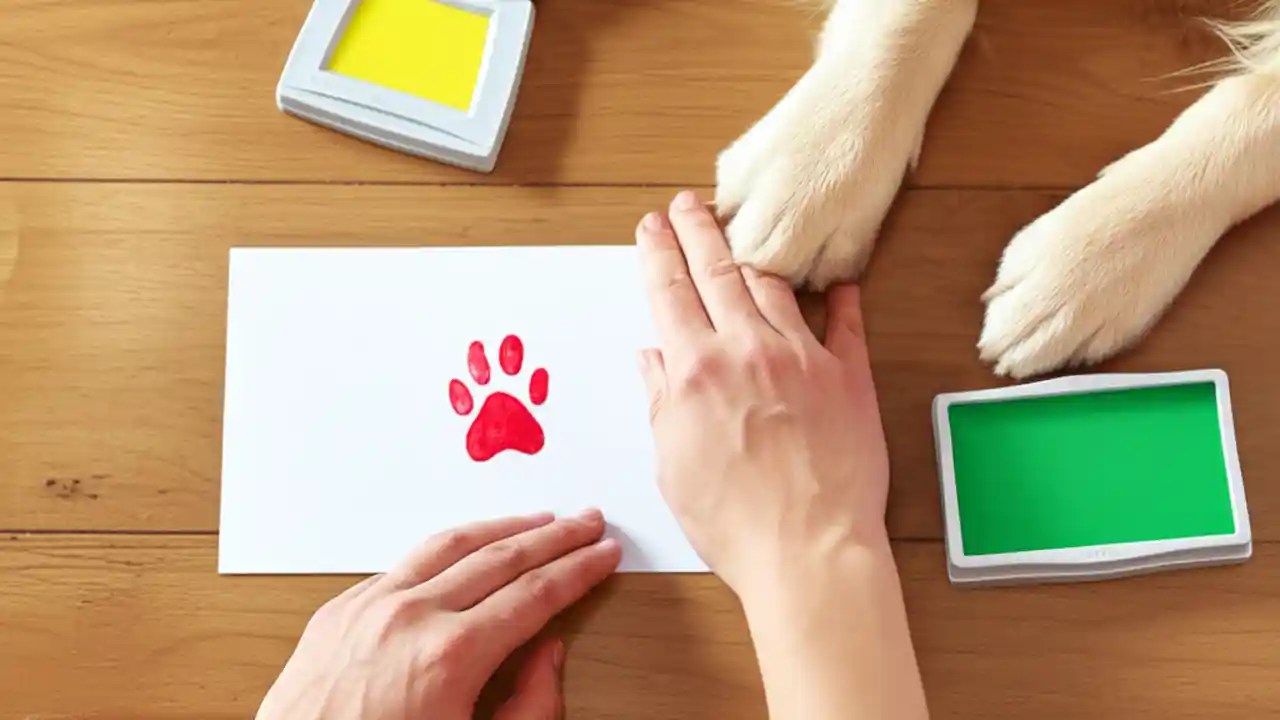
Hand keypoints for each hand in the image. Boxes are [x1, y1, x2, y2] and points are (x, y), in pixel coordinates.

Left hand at [257, 511, 620, 719]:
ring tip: (538, 520)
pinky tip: (467, 548)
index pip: (536, 594)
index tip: (604, 553)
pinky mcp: (338, 610)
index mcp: (451, 656)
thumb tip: (548, 653)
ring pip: (450, 545)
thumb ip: (528, 706)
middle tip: (587, 521)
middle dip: (554, 537)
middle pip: (502, 557)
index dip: (579, 570)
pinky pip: (403, 564)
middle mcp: (410, 617)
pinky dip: (446, 549)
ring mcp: (369, 607)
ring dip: (502, 527)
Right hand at [635, 190, 889, 597]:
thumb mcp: (673, 463)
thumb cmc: (735, 521)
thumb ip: (661, 401)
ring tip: (743, 238)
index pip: (668, 291)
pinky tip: (839, 283)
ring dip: (753, 257)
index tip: (651, 226)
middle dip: (698, 229)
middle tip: (688, 203)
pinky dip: (840, 298)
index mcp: (696, 369)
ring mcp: (803, 357)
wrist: (809, 550)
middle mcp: (747, 349)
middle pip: (717, 269)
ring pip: (773, 286)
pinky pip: (845, 322)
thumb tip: (652, 360)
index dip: (657, 251)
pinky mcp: (848, 377)